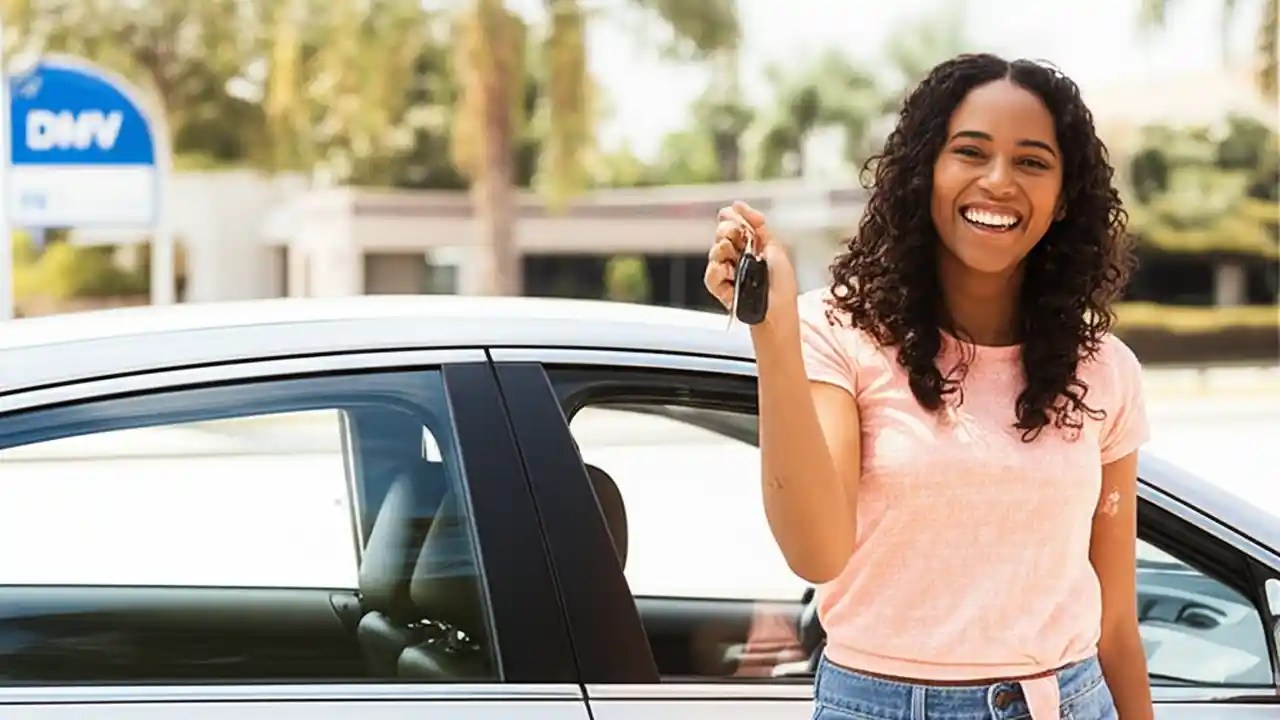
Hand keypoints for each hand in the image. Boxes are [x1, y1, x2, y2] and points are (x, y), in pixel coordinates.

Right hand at [704, 201, 798, 333]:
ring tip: (734, 259)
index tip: (728, 212)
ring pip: (714, 252)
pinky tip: (727, 274)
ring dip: (722, 250)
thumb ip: (758, 225)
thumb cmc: (782, 285)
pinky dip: (717, 272)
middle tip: (736, 238)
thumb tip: (737, 204)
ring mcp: (728, 273)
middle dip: (727, 232)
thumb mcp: (775, 247)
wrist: (777, 311)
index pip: (734, 226)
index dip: (730, 218)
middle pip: (721, 235)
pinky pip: (710, 275)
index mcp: (752, 247)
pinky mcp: (721, 289)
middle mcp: (738, 258)